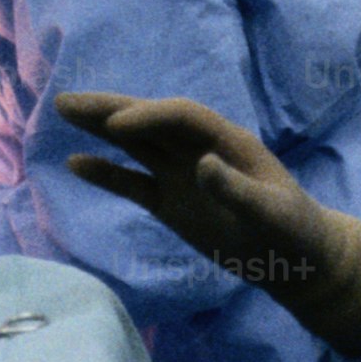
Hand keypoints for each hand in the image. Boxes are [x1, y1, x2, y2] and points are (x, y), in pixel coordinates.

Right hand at [55, 89, 360, 355]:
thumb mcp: (273, 214)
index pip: (181, 117)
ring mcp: (181, 175)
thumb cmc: (294, 233)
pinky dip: (106, 174)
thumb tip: (203, 164)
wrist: (296, 260)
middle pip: (149, 121)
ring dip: (100, 129)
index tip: (117, 125)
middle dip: (110, 109)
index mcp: (227, 141)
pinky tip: (76, 163)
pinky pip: (132, 183)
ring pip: (134, 145)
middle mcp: (198, 150)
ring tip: (64, 112)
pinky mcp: (170, 202)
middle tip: (67, 101)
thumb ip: (238, 190)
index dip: (149, 116)